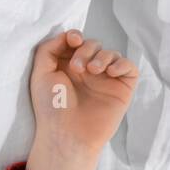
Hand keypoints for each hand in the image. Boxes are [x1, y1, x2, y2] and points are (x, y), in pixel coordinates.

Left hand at [28, 29, 136, 156]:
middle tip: (78, 67)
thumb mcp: (41, 74)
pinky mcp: (121, 88)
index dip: (76, 36)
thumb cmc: (51, 108)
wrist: (67, 134)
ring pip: (111, 53)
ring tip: (92, 70)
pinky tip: (109, 73)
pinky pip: (129, 67)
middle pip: (94, 45)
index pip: (77, 42)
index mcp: (68, 67)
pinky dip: (121, 64)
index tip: (73, 40)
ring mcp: (106, 80)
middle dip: (87, 49)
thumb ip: (49, 49)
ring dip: (102, 56)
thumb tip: (67, 34)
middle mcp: (88, 72)